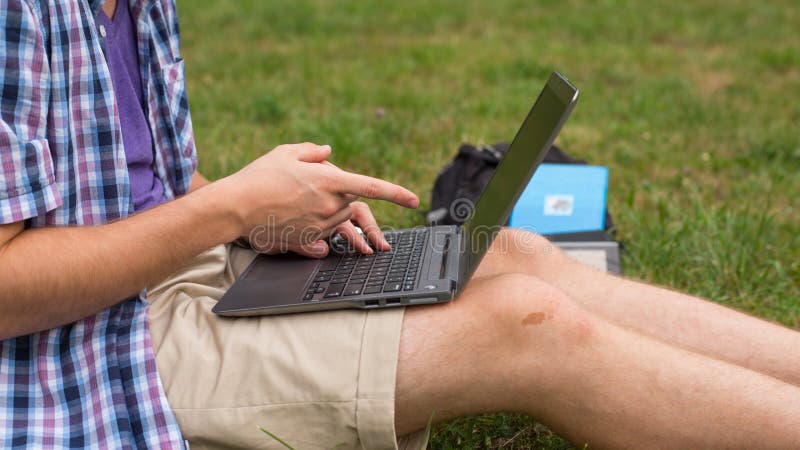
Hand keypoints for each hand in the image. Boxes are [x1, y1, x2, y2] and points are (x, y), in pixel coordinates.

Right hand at [218, 143, 417, 256]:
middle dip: (340, 196)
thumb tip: (327, 152)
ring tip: (296, 201)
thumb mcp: (286, 153)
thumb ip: (311, 151)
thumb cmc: (259, 176)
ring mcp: (321, 225)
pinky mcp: (310, 239)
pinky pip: (325, 233)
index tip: (415, 201)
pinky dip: (317, 224)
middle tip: (309, 187)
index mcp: (330, 181)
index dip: (397, 194)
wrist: (236, 207)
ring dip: (328, 210)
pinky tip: (295, 216)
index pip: (372, 187)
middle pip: (351, 203)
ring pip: (339, 219)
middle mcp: (330, 205)